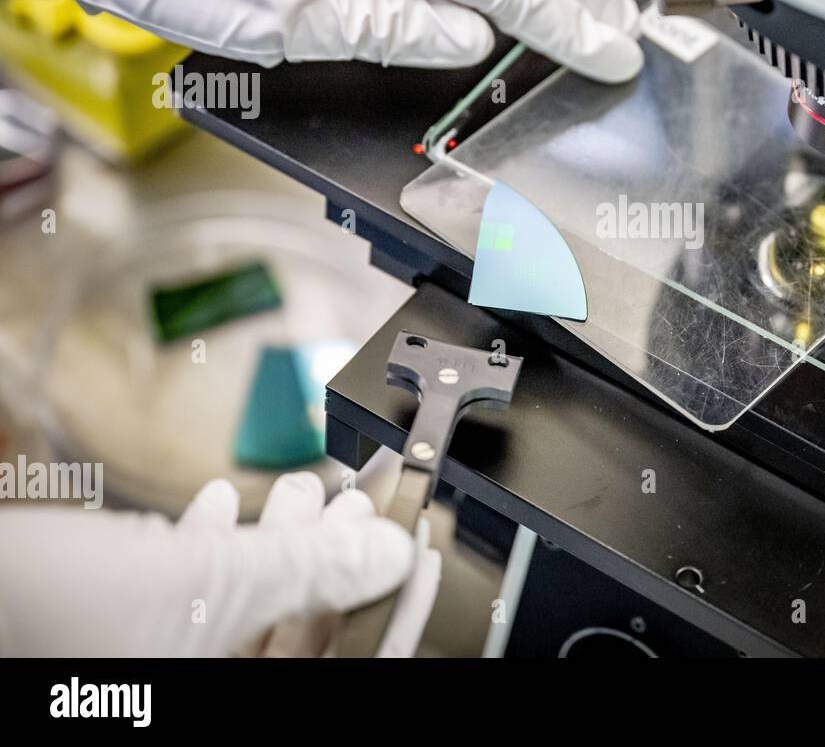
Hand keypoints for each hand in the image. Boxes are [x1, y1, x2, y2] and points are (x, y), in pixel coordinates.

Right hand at [0, 472, 438, 656]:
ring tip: (297, 488)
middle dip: (329, 559)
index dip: (389, 611)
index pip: (345, 669)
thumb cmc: (40, 604)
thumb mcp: (199, 580)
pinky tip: (222, 502)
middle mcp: (188, 687)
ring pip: (242, 611)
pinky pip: (189, 602)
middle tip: (357, 503)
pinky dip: (213, 550)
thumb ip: (304, 570)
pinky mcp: (121, 634)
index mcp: (217, 703)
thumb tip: (388, 555)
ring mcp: (157, 662)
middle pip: (295, 634)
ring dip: (274, 543)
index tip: (416, 550)